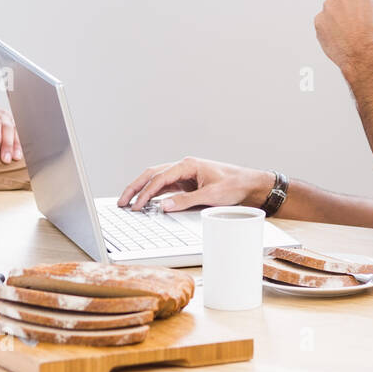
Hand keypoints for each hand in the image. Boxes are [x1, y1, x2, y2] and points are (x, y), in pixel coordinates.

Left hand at [0, 95, 23, 163]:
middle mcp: (0, 112)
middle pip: (7, 127)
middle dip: (7, 144)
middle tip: (5, 159)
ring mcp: (7, 117)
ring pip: (15, 130)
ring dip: (16, 145)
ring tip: (15, 158)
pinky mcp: (12, 123)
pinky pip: (18, 133)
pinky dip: (20, 144)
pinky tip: (19, 155)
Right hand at [116, 157, 274, 213]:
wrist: (249, 185)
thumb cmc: (234, 186)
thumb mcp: (210, 196)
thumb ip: (185, 201)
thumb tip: (163, 206)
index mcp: (188, 165)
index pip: (159, 178)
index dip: (145, 193)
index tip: (136, 206)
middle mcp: (184, 167)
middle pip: (152, 175)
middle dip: (135, 188)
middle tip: (122, 202)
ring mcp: (185, 175)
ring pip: (157, 180)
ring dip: (142, 190)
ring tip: (128, 202)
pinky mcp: (187, 183)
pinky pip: (165, 187)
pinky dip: (153, 194)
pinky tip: (146, 203)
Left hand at [314, 0, 372, 73]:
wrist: (362, 56)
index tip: (361, 4)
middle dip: (346, 3)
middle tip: (355, 21)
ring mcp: (328, 6)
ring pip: (331, 7)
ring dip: (336, 15)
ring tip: (348, 31)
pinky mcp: (319, 20)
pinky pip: (323, 20)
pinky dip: (328, 27)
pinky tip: (339, 36)